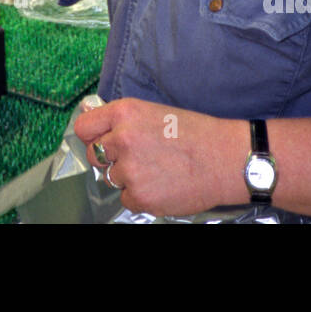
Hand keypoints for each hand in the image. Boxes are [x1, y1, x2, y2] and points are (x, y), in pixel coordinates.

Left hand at [73, 98, 240, 216]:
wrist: (226, 159)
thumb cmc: (196, 133)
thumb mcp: (155, 112)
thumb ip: (123, 120)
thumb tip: (96, 124)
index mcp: (125, 113)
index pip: (84, 127)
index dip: (92, 135)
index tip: (100, 140)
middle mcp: (122, 139)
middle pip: (94, 155)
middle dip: (110, 158)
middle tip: (137, 157)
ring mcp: (130, 170)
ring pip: (111, 178)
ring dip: (128, 177)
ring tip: (157, 170)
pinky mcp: (140, 197)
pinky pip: (126, 199)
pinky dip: (140, 196)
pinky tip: (162, 185)